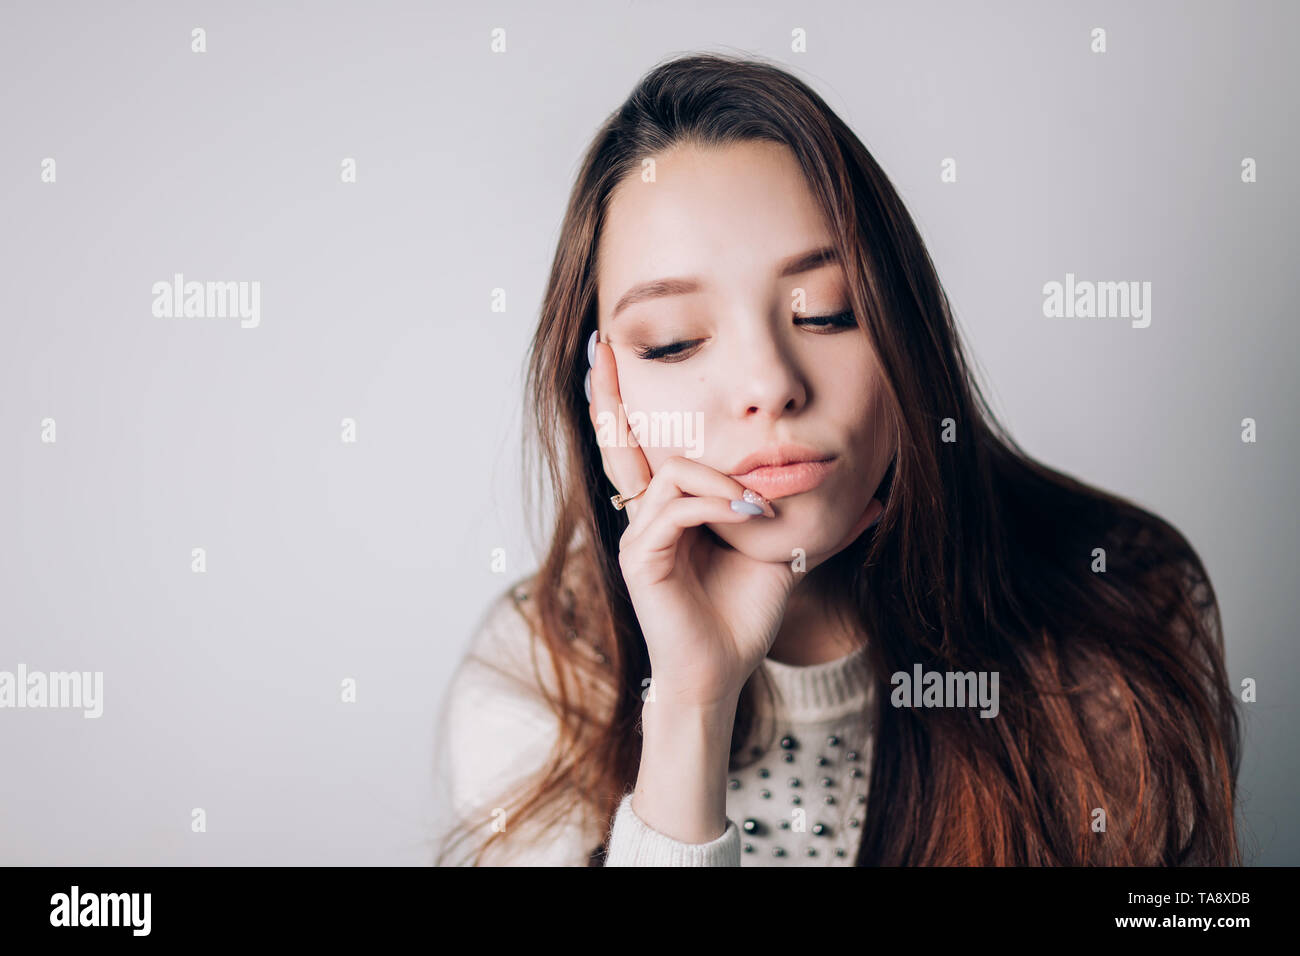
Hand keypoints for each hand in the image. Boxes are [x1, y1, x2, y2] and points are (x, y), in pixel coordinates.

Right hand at [587, 335, 881, 711]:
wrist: (722, 674)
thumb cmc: (743, 615)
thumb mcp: (782, 553)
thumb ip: (810, 519)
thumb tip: (875, 500)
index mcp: (667, 508)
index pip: (639, 443)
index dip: (621, 399)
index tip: (611, 348)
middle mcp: (643, 515)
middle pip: (618, 441)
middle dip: (610, 392)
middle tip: (606, 345)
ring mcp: (637, 536)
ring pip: (671, 473)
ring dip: (723, 481)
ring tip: (760, 509)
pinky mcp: (639, 559)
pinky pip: (674, 509)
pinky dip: (716, 505)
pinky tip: (749, 519)